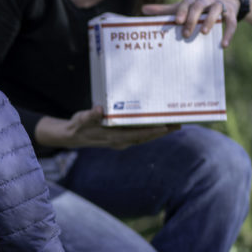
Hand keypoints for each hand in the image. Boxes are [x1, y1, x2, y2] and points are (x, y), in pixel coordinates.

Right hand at [35, 106, 179, 149]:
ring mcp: (121, 140)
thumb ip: (89, 115)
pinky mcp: (121, 137)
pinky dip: (149, 130)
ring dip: (159, 131)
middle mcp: (121, 141)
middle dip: (162, 131)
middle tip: (179, 123)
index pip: (137, 135)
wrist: (72, 136)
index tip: (165, 127)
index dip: (152, 131)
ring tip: (174, 124)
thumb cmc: (77, 126)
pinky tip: (156, 123)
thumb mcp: (81, 120)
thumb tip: (98, 110)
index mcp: (114, 137)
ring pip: (144, 137)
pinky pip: (139, 134)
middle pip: (146, 137)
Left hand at [143, 0, 239, 46]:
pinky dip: (228, 33)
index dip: (182, 11)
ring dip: (210, 21)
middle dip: (193, 18)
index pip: (186, 2)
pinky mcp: (231, 13)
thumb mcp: (182, 7)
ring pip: (216, 10)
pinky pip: (231, 22)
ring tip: (204, 33)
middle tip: (186, 33)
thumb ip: (165, 10)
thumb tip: (143, 9)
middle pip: (200, 6)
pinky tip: (223, 45)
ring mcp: (220, 5)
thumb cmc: (198, 6)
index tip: (176, 22)